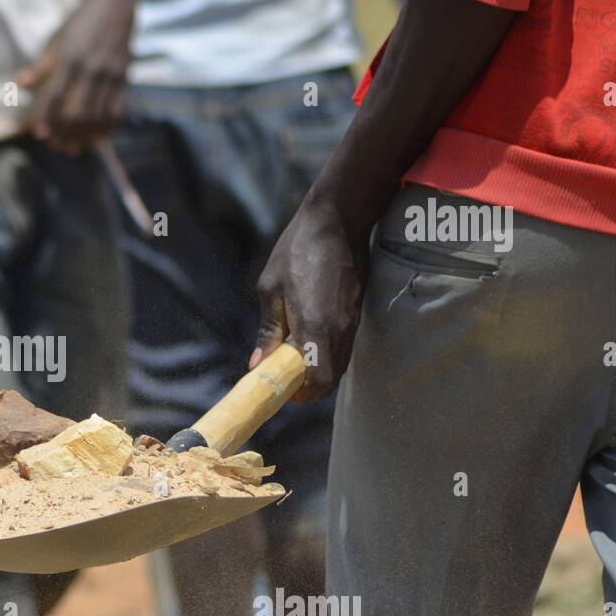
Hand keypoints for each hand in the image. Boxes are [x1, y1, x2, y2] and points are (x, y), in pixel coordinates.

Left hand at [16, 0, 133, 154]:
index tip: (37, 133)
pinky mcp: (124, 80)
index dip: (45, 115)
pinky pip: (116, 112)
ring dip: (82, 136)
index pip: (54, 93)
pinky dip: (104, 130)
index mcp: (70, 57)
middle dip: (63, 133)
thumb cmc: (80, 25)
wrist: (115, 5)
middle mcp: (91, 68)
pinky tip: (94, 139)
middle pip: (76, 111)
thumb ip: (40, 66)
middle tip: (53, 145)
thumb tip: (19, 85)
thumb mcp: (57, 41)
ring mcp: (110, 75)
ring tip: (70, 147)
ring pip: (96, 116)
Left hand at [252, 199, 368, 400]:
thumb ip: (268, 330)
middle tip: (286, 380)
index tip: (283, 391)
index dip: (303, 394)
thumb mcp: (271, 289)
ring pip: (341, 365)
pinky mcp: (357, 312)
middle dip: (310, 389)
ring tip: (293, 361)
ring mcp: (352, 321)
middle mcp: (340, 329)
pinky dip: (328, 355)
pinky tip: (308, 341)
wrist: (339, 220)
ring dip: (319, 372)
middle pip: (332, 379)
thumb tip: (257, 364)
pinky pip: (344, 347)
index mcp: (316, 326)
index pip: (319, 380)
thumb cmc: (298, 249)